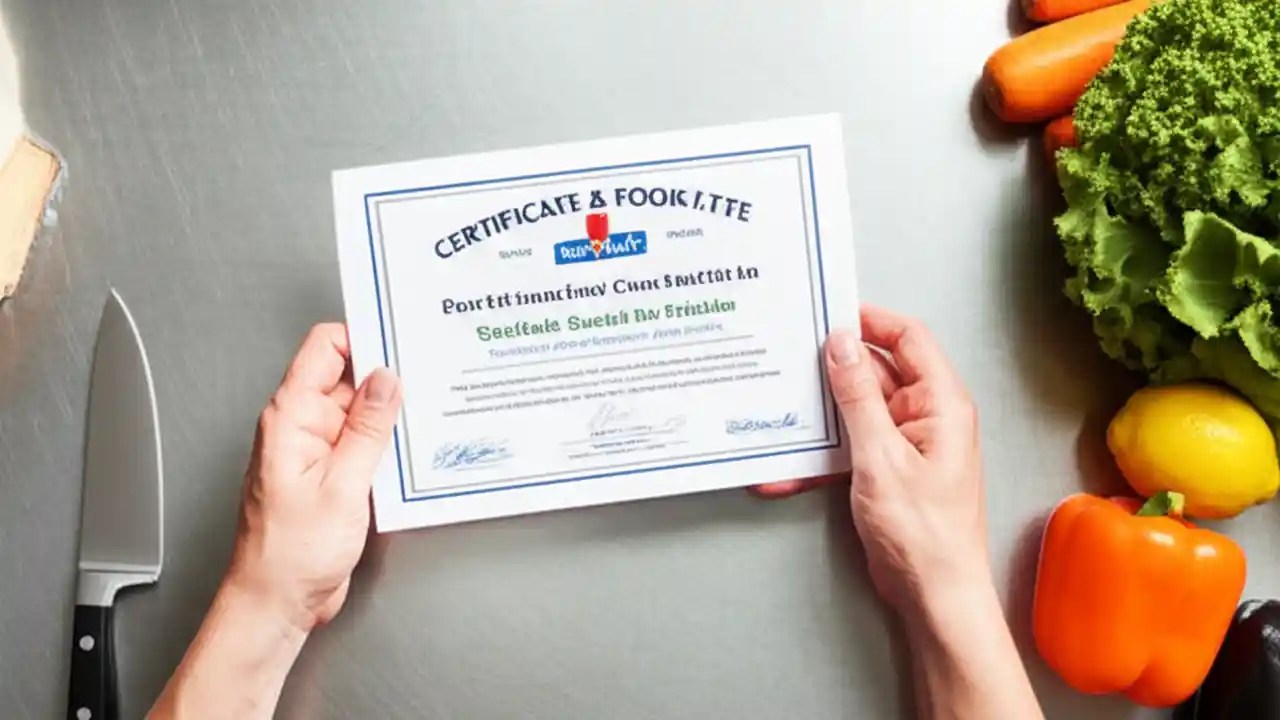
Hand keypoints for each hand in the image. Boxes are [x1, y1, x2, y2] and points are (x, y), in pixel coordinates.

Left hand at [227, 323, 401, 632]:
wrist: (277, 603)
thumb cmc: (289, 556)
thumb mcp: (343, 484)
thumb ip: (369, 427)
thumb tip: (387, 379)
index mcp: (290, 418)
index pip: (324, 349)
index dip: (363, 338)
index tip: (399, 342)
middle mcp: (299, 428)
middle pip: (348, 377)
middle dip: (386, 379)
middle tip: (424, 383)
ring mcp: (315, 451)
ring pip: (359, 413)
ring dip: (389, 417)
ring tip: (421, 422)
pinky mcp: (330, 474)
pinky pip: (361, 444)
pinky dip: (385, 445)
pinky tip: (407, 454)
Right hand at [754, 307, 988, 611]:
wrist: (935, 597)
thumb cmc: (925, 535)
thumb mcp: (881, 457)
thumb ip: (858, 397)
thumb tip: (842, 345)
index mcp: (942, 404)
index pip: (908, 339)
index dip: (870, 320)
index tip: (829, 314)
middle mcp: (927, 418)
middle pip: (876, 373)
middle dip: (832, 370)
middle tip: (791, 358)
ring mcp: (906, 445)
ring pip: (856, 412)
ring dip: (818, 418)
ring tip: (779, 412)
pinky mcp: (887, 471)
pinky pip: (849, 448)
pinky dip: (820, 456)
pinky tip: (787, 469)